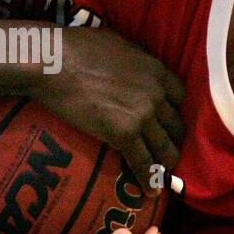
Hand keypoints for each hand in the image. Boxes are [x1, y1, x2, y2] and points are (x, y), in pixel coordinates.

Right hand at [34, 26, 184, 194]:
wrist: (53, 62)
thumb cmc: (76, 47)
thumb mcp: (117, 42)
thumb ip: (135, 57)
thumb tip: (134, 63)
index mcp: (156, 70)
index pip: (179, 97)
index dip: (173, 112)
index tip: (165, 122)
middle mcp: (156, 94)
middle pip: (177, 126)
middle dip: (172, 141)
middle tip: (162, 152)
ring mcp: (143, 116)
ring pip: (165, 149)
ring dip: (164, 164)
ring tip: (160, 176)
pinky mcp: (124, 134)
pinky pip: (143, 163)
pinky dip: (148, 179)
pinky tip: (149, 191)